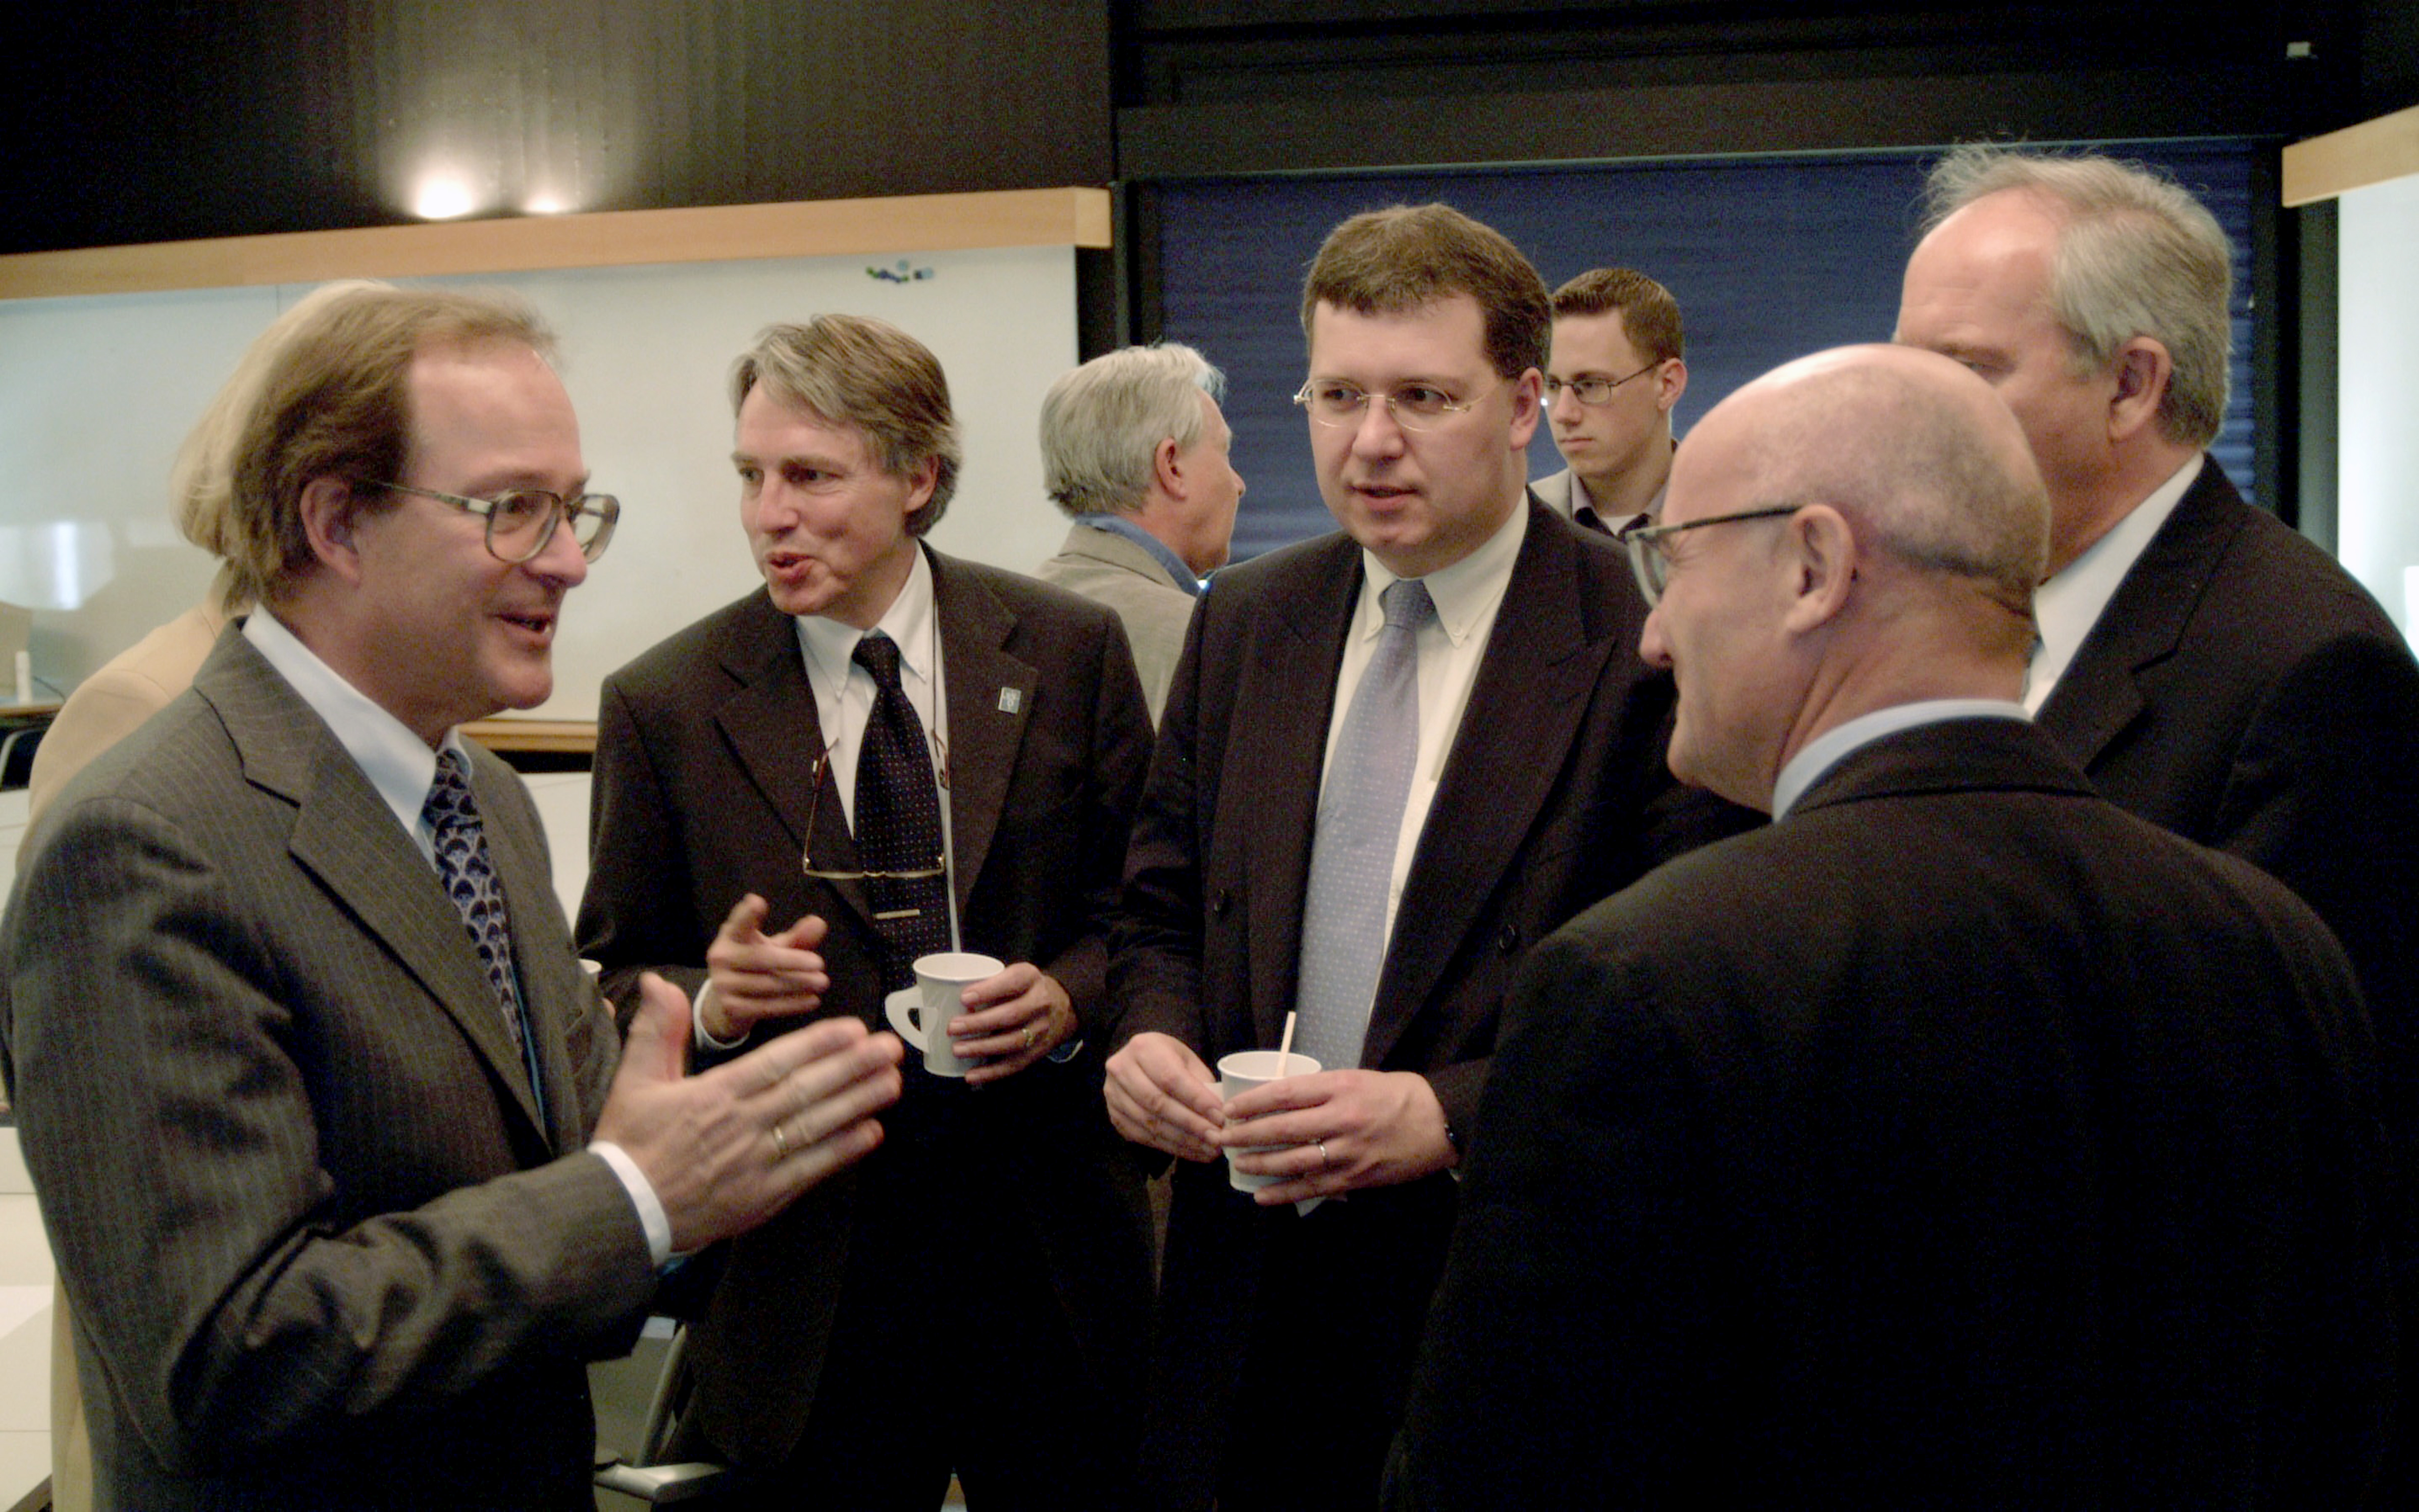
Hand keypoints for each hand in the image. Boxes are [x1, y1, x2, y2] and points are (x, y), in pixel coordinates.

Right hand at [595, 972, 902, 1251]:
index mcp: (715, 1095)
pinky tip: (872, 1132)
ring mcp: (755, 1164)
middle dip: (853, 1067)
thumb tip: (656, 982)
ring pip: (815, 1127)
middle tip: (892, 1048)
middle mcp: (741, 1126)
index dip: (819, 1045)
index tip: (854, 1029)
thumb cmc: (629, 1144)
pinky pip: (810, 1169)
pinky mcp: (762, 1197)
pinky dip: (842, 1151)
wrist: (620, 1212)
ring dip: (858, 1103)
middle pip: (807, 1091)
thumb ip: (655, 1031)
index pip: (776, 1063)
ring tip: (893, 1082)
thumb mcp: (634, 1081)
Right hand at [701, 894, 829, 1040]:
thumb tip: (818, 923)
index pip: (739, 923)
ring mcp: (722, 984)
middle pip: (760, 957)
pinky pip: (766, 1007)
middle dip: (793, 960)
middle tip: (820, 963)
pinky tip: (813, 1000)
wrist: (728, 1004)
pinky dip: (792, 1004)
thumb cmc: (755, 966)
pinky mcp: (730, 1008)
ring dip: (798, 984)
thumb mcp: (774, 949)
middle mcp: (721, 957)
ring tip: (822, 982)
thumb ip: (796, 938)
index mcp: (731, 936)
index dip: (747, 914)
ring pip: (766, 984)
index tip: (757, 902)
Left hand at [950, 963, 1073, 1085]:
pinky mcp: (1038, 1051)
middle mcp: (1040, 1003)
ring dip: (983, 1048)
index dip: (988, 991)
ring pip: (1013, 1042)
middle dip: (979, 1023)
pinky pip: (1015, 1064)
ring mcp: (1041, 1029)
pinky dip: (992, 1072)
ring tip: (958, 1049)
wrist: (1061, 1005)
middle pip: (1012, 1015)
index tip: (964, 998)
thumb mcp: (1013, 975)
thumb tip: (950, 1001)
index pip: (1012, 982)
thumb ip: (990, 984)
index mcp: (1030, 978)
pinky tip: (971, 1075)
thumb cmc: (1024, 989)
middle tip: (953, 1027)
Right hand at [1103, 1031, 1223, 1161]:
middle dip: (1191, 1124)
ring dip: (1183, 1140)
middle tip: (1216, 1138)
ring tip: (1209, 1149)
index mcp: (1142, 1048)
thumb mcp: (1187, 1060)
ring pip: (1150, 1124)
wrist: (1138, 1062)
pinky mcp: (1114, 1116)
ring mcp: (1113, 1095)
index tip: (1220, 1116)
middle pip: (1158, 1103)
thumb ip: (1200, 1083)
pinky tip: (1192, 1151)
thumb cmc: (1169, 1059)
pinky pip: (1143, 1137)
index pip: (1171, 1078)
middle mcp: (1121, 1070)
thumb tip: (1218, 1114)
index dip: (1196, 1100)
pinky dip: (1170, 1147)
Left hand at [1220, 1069, 1453, 1202]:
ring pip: (1294, 1160)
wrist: (1439, 1121)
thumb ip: (1321, 1090)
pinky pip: (1313, 1187)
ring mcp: (1349, 1151)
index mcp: (1340, 1087)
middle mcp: (1342, 1118)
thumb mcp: (1357, 1079)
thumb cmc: (1396, 1095)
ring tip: (1238, 1164)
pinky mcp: (1357, 1177)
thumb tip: (1279, 1101)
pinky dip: (1284, 1193)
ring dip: (1261, 1164)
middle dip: (1248, 1134)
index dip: (1253, 1103)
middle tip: (1223, 1137)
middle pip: (1283, 1128)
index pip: (1285, 1093)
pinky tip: (1261, 1196)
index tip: (1230, 1108)